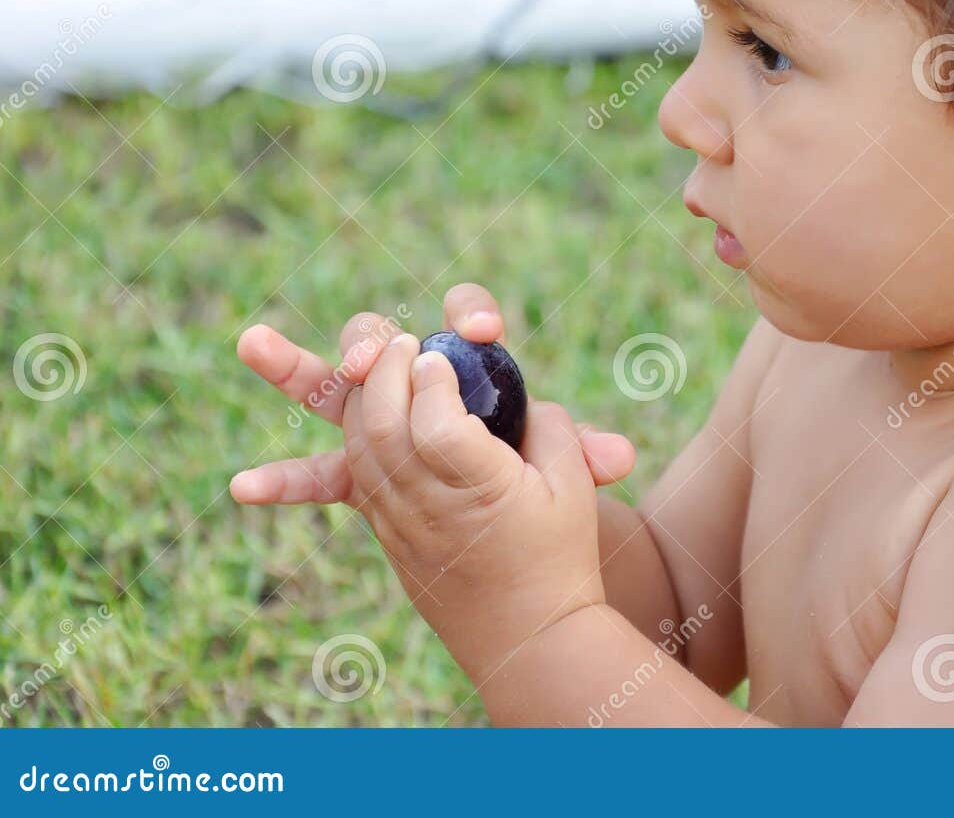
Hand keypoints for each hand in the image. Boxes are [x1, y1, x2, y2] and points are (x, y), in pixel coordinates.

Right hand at [231, 283, 633, 503]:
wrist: (531, 534)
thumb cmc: (551, 488)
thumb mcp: (571, 469)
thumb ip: (583, 452)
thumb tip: (614, 456)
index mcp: (479, 366)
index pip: (467, 316)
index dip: (470, 310)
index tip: (484, 331)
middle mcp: (425, 385)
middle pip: (389, 341)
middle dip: (378, 340)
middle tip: (384, 356)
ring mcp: (388, 426)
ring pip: (340, 388)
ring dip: (293, 367)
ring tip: (251, 341)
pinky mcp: (368, 475)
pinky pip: (320, 475)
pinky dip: (283, 481)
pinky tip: (244, 489)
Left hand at [341, 332, 607, 638]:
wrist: (530, 641)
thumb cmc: (561, 555)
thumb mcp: (575, 482)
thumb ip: (549, 424)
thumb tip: (517, 394)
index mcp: (483, 490)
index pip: (436, 422)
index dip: (433, 380)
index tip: (441, 356)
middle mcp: (430, 507)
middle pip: (381, 426)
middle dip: (385, 371)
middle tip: (404, 343)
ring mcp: (398, 523)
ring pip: (356, 447)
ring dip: (361, 397)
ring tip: (381, 363)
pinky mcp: (384, 534)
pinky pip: (346, 478)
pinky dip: (350, 435)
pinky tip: (360, 407)